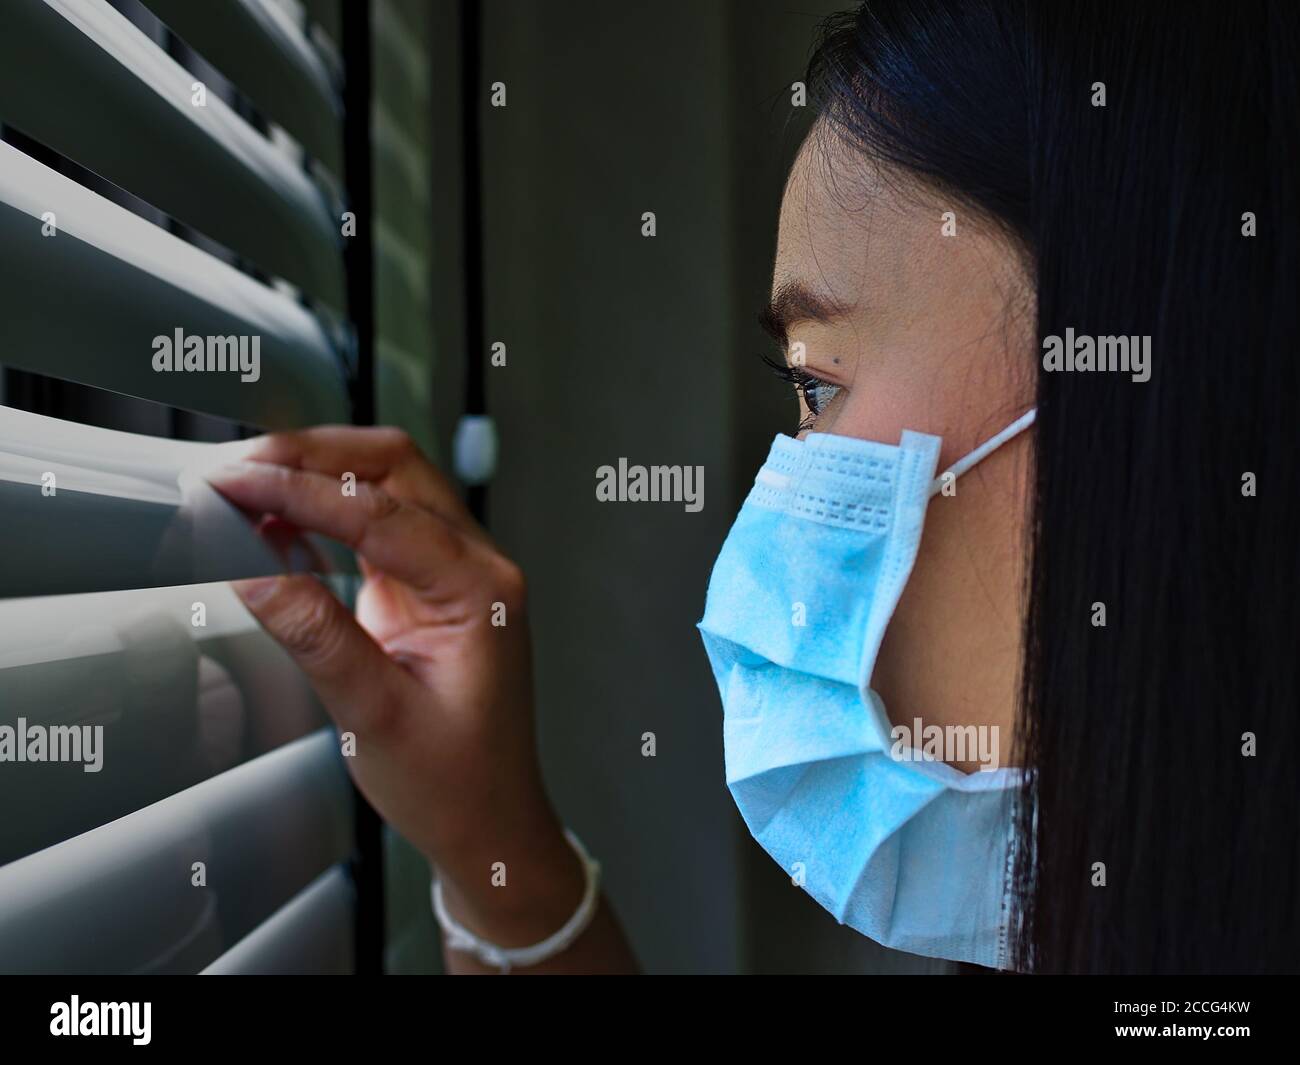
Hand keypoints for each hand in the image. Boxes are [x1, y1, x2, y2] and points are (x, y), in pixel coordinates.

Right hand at [206, 427, 585, 947]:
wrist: (491, 821)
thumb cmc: (452, 782)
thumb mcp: (374, 716)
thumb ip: (316, 634)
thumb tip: (250, 565)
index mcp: (481, 591)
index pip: (380, 513)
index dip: (299, 489)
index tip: (232, 479)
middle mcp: (479, 566)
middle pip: (395, 469)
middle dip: (313, 456)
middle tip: (235, 468)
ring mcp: (459, 570)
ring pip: (389, 486)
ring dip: (319, 475)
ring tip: (245, 485)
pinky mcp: (433, 585)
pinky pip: (380, 524)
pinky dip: (328, 511)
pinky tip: (280, 521)